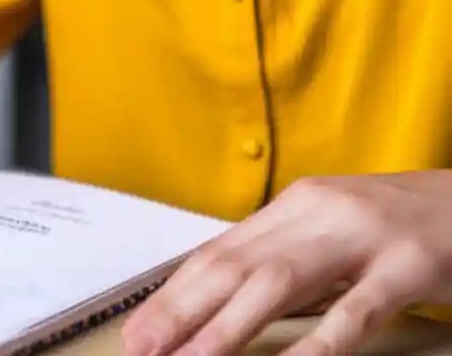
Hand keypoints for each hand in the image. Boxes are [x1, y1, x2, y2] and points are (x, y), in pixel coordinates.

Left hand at [122, 171, 451, 355]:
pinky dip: (317, 342)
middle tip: (143, 348)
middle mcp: (318, 213)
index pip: (217, 251)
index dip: (173, 293)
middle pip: (233, 265)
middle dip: (181, 311)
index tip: (138, 330)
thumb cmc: (407, 224)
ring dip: (226, 327)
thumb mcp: (336, 229)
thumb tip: (224, 297)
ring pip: (278, 282)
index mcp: (295, 205)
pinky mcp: (410, 264)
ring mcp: (363, 236)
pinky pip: (356, 309)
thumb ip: (285, 255)